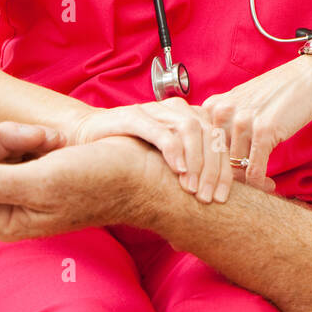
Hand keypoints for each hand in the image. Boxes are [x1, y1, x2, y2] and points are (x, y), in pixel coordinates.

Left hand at [0, 122, 164, 240]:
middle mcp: (11, 205)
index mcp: (6, 219)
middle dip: (2, 139)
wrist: (144, 172)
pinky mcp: (40, 169)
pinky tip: (58, 141)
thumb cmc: (102, 181)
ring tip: (54, 140)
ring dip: (24, 134)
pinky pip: (19, 145)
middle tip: (37, 135)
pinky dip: (36, 135)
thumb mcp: (45, 182)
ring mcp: (25, 186)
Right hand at [67, 97, 230, 203]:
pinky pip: (161, 130)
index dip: (224, 171)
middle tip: (208, 198)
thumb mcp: (165, 162)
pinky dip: (173, 150)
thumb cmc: (131, 153)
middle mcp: (177, 110)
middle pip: (210, 135)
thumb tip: (216, 201)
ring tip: (192, 188)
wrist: (88, 134)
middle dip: (212, 170)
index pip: (218, 142)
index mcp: (191, 117)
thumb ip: (190, 170)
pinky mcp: (134, 116)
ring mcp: (156, 110)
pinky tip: (178, 171)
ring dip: (195, 162)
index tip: (223, 198)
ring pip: (191, 129)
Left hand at [201, 57, 311, 193]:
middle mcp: (223, 113)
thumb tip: (212, 158)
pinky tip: (269, 185)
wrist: (308, 77)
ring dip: (247, 185)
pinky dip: (261, 184)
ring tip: (259, 187)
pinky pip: (254, 171)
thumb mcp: (240, 102)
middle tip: (230, 195)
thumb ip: (223, 124)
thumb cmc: (276, 92)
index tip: (214, 185)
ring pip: (235, 169)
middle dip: (223, 183)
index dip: (207, 170)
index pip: (201, 149)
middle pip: (215, 162)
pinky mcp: (263, 132)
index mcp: (213, 107)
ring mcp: (242, 123)